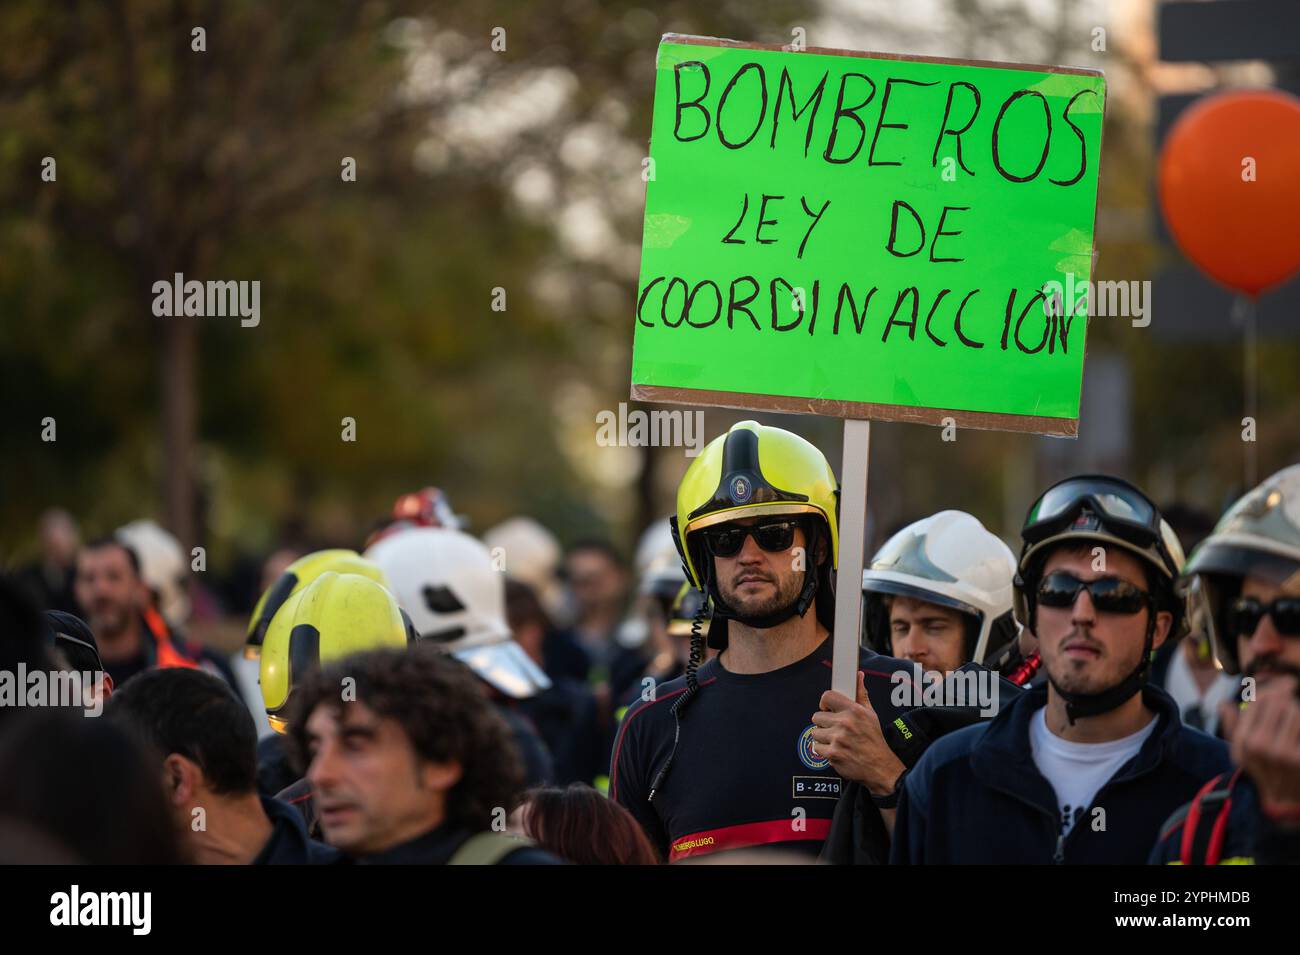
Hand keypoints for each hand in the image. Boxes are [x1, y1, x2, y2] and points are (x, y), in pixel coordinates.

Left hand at [811, 670, 904, 795]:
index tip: (827, 708)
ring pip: (814, 732)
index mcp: (854, 710)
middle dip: (823, 723)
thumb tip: (858, 675)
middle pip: (816, 716)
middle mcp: (845, 723)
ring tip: (836, 740)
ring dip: (822, 737)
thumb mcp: (870, 714)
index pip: (827, 696)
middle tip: (834, 728)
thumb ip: (861, 694)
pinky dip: (824, 750)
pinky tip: (835, 750)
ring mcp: (838, 739)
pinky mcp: (832, 754)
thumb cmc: (874, 739)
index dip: (824, 703)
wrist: (879, 767)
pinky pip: (816, 747)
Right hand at [1220, 676, 1299, 816]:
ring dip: (1296, 710)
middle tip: (1290, 694)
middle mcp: (1263, 744)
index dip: (1270, 689)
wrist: (1283, 801)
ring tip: (1293, 716)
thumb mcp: (1239, 752)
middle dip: (1285, 697)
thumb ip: (1232, 726)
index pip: (1258, 701)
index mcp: (1245, 740)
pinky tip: (1296, 727)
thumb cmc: (1260, 772)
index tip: (1280, 686)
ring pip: (1295, 712)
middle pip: (1278, 702)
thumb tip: (1224, 704)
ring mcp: (1285, 751)